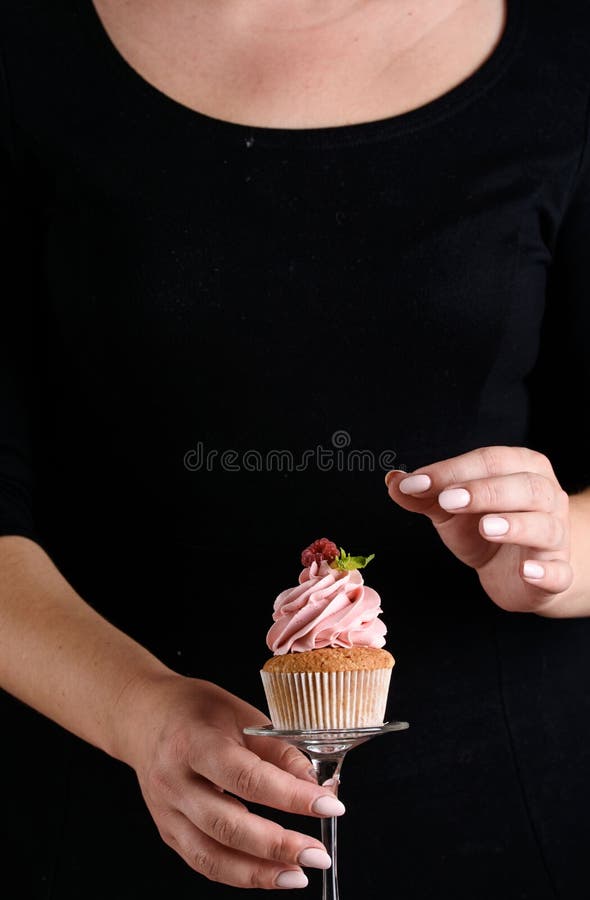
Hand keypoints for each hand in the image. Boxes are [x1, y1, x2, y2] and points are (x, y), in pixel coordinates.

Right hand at [119, 674, 337, 888]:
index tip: (329, 806)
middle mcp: (175, 781)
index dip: (291, 796)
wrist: (145, 715)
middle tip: (318, 854)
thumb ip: (278, 749)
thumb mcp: (241, 714)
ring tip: (298, 875)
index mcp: (194, 742)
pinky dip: (238, 873)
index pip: (247, 777)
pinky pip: (203, 861)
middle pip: (227, 825)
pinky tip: (269, 873)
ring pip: (211, 855)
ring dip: (259, 872)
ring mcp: (167, 811)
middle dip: (278, 845)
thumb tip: (317, 784)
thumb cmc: (196, 709)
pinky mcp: (167, 831)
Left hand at [386, 446, 571, 613]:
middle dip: (486, 491)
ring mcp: (555, 536)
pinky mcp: (557, 572)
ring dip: (516, 525)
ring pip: (545, 525)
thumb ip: (424, 495)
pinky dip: (546, 572)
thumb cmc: (484, 529)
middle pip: (525, 486)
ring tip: (485, 527)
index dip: (452, 470)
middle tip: (449, 500)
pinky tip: (527, 571)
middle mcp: (546, 497)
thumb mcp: (450, 509)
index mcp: (521, 469)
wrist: (515, 572)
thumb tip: (393, 480)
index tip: (416, 483)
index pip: (490, 461)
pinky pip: (559, 571)